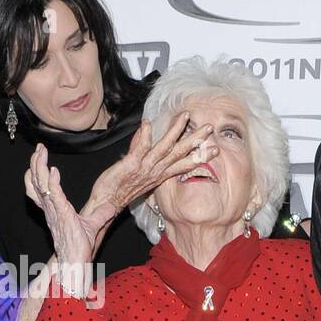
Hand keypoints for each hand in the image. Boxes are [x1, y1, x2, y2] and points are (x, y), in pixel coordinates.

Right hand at [25, 144, 96, 270]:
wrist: (75, 260)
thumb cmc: (79, 246)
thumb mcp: (92, 225)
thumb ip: (100, 214)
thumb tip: (111, 208)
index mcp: (54, 208)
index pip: (42, 186)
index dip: (40, 171)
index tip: (42, 157)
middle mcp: (50, 208)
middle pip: (36, 181)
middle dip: (36, 163)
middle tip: (38, 148)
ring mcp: (53, 210)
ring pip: (40, 185)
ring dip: (39, 167)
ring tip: (40, 153)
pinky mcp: (60, 214)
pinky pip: (53, 195)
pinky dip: (52, 182)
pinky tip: (54, 170)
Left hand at [85, 112, 218, 223]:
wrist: (104, 203)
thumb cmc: (120, 190)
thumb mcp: (138, 174)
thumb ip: (143, 155)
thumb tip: (147, 138)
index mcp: (159, 175)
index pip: (184, 165)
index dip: (200, 157)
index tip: (215, 150)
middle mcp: (155, 171)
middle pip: (179, 153)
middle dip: (195, 140)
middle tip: (208, 128)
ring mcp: (144, 168)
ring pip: (164, 148)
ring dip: (174, 132)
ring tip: (184, 117)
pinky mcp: (130, 166)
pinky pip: (139, 149)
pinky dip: (144, 136)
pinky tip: (147, 124)